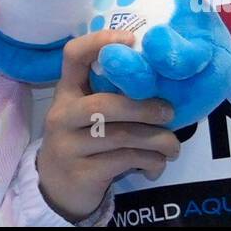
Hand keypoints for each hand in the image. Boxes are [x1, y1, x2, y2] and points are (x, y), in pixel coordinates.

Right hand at [36, 31, 179, 222]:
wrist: (57, 190)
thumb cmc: (83, 142)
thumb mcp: (87, 115)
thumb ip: (110, 97)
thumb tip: (161, 83)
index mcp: (66, 91)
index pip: (73, 55)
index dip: (100, 41)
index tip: (132, 40)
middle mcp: (62, 114)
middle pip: (106, 104)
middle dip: (144, 108)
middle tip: (169, 112)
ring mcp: (68, 145)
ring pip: (120, 136)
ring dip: (156, 140)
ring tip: (173, 146)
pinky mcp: (81, 172)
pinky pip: (123, 160)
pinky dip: (149, 160)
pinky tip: (157, 164)